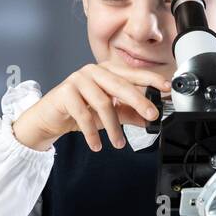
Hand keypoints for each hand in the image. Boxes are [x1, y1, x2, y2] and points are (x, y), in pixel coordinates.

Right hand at [11, 61, 171, 151]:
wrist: (49, 117)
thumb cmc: (79, 110)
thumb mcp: (109, 113)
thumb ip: (129, 113)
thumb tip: (150, 119)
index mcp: (107, 71)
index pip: (133, 74)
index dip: (151, 80)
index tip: (166, 88)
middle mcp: (93, 71)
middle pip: (121, 85)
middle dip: (139, 101)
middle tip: (151, 116)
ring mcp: (78, 79)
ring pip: (103, 102)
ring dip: (113, 126)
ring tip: (118, 143)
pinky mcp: (65, 92)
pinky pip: (83, 114)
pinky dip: (92, 132)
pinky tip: (97, 144)